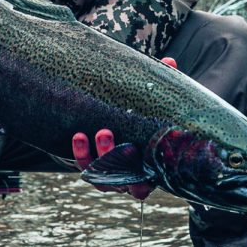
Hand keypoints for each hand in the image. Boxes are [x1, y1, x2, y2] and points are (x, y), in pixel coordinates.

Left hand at [72, 57, 175, 201]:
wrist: (127, 126)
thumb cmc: (150, 118)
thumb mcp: (156, 105)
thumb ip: (163, 87)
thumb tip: (169, 62)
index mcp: (150, 169)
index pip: (146, 184)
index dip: (143, 177)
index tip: (137, 151)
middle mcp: (131, 178)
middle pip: (121, 182)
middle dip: (111, 157)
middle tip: (105, 132)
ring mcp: (111, 174)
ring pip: (100, 177)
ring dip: (89, 158)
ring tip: (85, 134)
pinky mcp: (93, 166)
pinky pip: (85, 167)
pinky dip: (80, 154)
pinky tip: (78, 136)